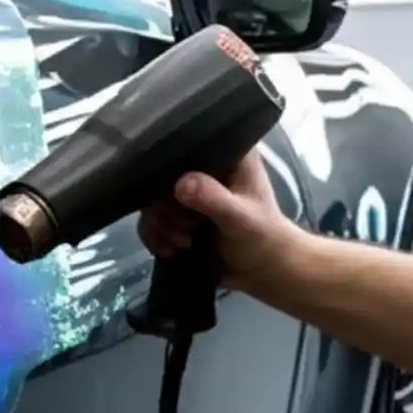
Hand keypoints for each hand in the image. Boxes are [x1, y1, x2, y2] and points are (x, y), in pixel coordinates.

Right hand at [137, 149, 304, 291]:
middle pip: (161, 175)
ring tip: (182, 243)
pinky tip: (170, 250)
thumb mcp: (241, 217)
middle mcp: (201, 168)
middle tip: (184, 227)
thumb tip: (180, 184)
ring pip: (152, 200)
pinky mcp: (175, 215)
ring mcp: (186, 192)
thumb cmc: (263, 236)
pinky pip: (150, 219)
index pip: (187, 144)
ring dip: (159, 225)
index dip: (170, 163)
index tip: (174, 191)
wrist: (263, 268)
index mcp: (224, 154)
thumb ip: (214, 200)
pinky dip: (154, 236)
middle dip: (165, 207)